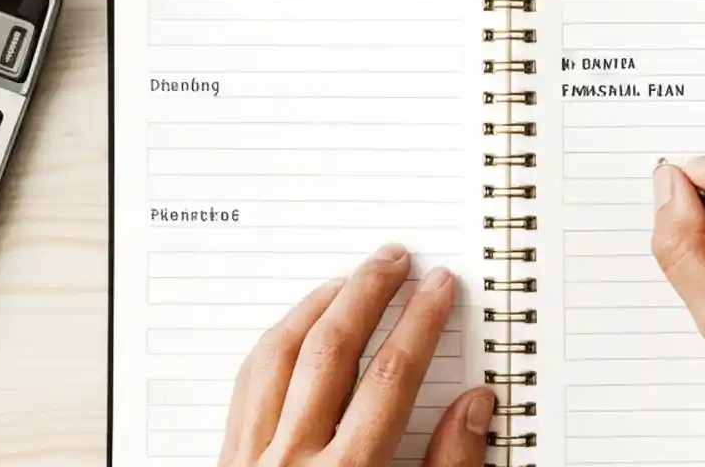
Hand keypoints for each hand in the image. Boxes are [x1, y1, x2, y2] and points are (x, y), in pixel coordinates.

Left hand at [218, 244, 494, 466]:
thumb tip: (476, 405)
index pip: (390, 377)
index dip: (420, 323)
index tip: (440, 287)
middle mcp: (293, 462)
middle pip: (331, 351)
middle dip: (368, 294)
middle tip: (395, 258)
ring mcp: (252, 460)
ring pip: (279, 356)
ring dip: (317, 306)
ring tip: (349, 278)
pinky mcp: (228, 462)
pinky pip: (248, 383)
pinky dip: (275, 343)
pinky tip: (295, 328)